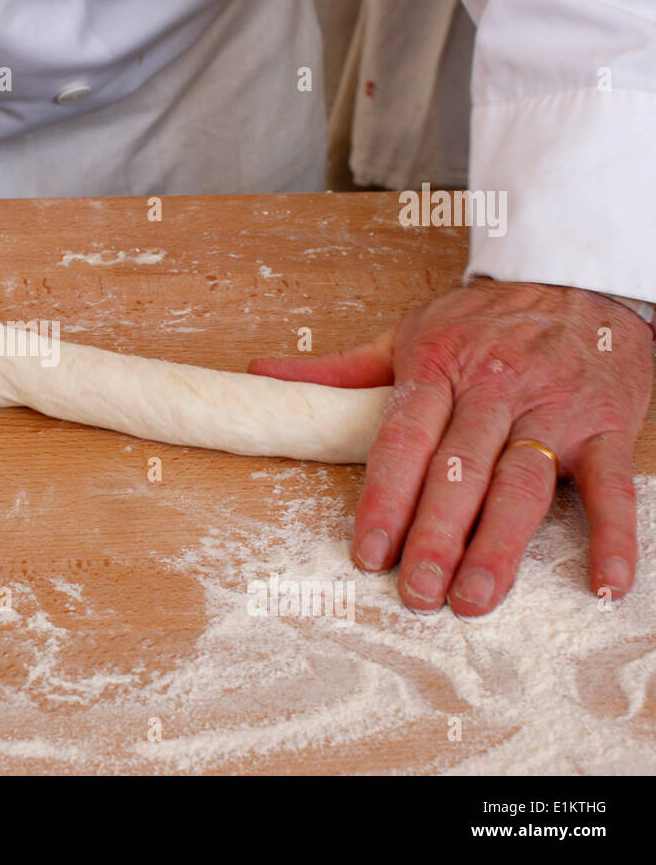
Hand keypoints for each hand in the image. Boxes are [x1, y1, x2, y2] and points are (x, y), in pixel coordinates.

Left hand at [249, 279, 652, 614]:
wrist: (581, 278)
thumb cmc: (486, 317)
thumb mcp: (409, 331)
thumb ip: (340, 369)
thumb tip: (261, 376)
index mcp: (440, 367)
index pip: (405, 441)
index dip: (385, 499)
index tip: (368, 552)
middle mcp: (496, 390)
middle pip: (461, 472)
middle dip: (436, 537)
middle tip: (417, 592)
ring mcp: (554, 410)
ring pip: (524, 484)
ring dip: (500, 546)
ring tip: (474, 598)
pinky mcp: (608, 426)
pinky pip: (614, 487)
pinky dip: (612, 536)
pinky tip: (602, 584)